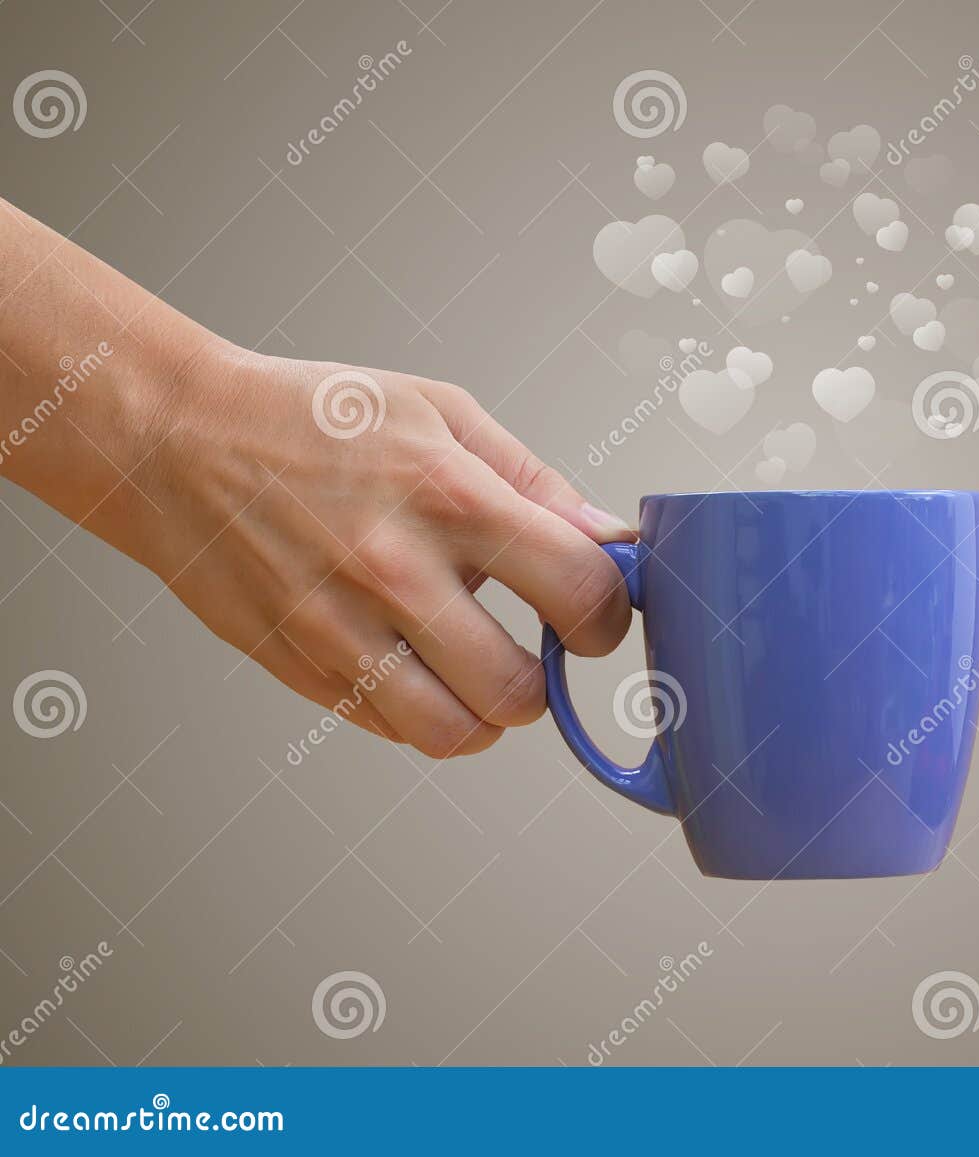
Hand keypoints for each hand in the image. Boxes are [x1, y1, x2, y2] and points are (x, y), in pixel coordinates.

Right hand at [108, 347, 634, 757]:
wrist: (178, 440)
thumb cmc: (315, 420)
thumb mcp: (443, 414)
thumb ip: (537, 484)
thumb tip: (610, 541)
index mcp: (449, 496)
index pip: (577, 590)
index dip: (608, 614)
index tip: (598, 613)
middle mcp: (396, 571)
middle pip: (518, 692)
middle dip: (547, 678)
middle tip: (537, 646)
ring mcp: (339, 630)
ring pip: (454, 734)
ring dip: (485, 713)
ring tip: (480, 667)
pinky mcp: (299, 668)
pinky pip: (390, 730)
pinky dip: (421, 712)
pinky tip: (415, 660)